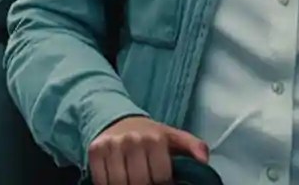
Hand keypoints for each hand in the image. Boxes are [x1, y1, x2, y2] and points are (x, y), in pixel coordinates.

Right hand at [87, 115, 209, 184]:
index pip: (160, 177)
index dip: (163, 183)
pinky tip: (118, 178)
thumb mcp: (173, 138)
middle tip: (146, 180)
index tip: (161, 180)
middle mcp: (132, 140)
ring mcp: (112, 145)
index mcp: (155, 138)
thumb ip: (192, 146)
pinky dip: (108, 183)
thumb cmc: (150, 135)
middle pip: (139, 182)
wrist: (119, 121)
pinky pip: (101, 180)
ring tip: (133, 179)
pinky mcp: (95, 150)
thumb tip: (204, 159)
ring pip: (119, 183)